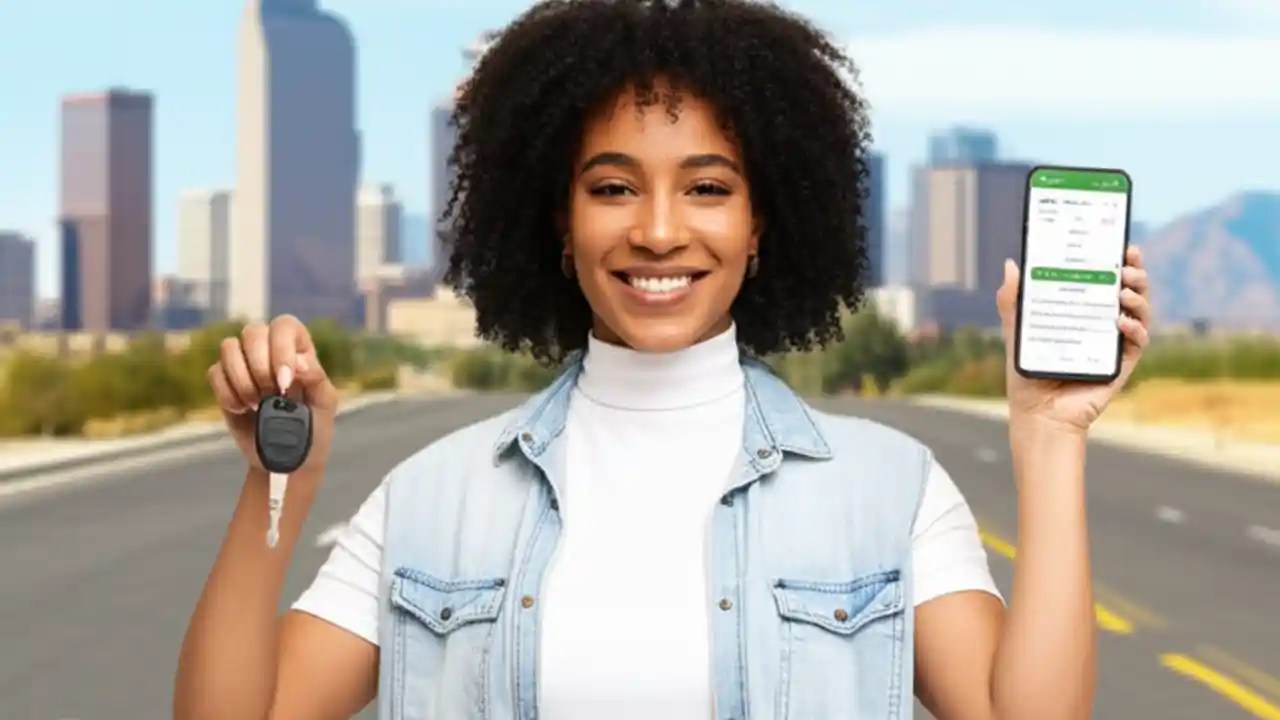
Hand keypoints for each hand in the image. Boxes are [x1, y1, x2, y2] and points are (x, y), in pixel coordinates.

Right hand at [206, 314, 339, 472]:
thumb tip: (299, 362)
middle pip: (252, 331)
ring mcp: (244, 365)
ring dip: (242, 379)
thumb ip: (317, 379)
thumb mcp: (325, 405)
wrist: (288, 460)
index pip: (285, 325)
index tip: (286, 382)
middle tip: (273, 394)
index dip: (281, 348)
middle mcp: (270, 350)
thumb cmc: (313, 428)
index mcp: (299, 349)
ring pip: (228, 346)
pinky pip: (214, 372)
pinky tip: (243, 409)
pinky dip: (228, 393)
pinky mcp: (224, 382)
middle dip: (260, 366)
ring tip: (258, 403)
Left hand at [996, 245, 1152, 434]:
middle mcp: (1103, 324)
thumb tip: (1012, 264)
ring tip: (1124, 289)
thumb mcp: (1017, 331)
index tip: (1122, 244)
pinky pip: (1138, 342)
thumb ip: (1012, 301)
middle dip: (1135, 271)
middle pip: (1130, 290)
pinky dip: (1134, 328)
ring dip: (1139, 296)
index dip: (1119, 260)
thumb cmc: (1028, 374)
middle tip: (1127, 261)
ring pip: (1141, 312)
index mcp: (1083, 311)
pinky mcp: (1122, 364)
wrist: (1038, 415)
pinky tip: (1119, 321)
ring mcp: (1115, 343)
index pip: (1105, 279)